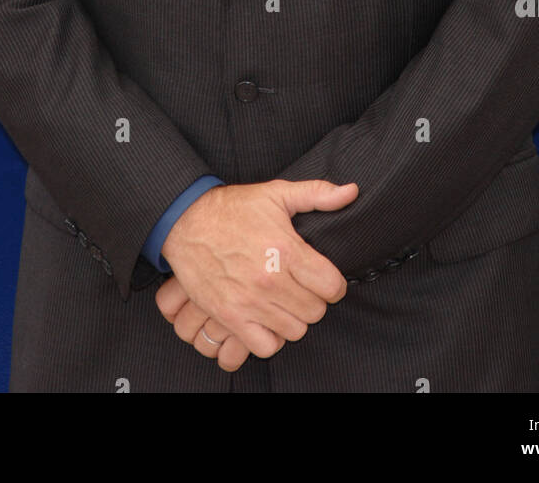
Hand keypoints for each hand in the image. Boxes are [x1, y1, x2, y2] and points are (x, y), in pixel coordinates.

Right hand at [160, 178, 357, 358]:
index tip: (323, 278)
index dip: (333, 284)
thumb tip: (352, 192)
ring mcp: (249, 302)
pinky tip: (267, 318)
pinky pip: (265, 346)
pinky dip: (270, 337)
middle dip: (314, 300)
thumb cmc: (234, 208)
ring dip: (293, 318)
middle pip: (315, 311)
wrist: (186, 222)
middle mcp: (270, 279)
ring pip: (295, 330)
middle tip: (301, 287)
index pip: (332, 286)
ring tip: (284, 301)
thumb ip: (318, 194)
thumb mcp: (277, 192)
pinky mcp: (229, 317)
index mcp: (286, 249)